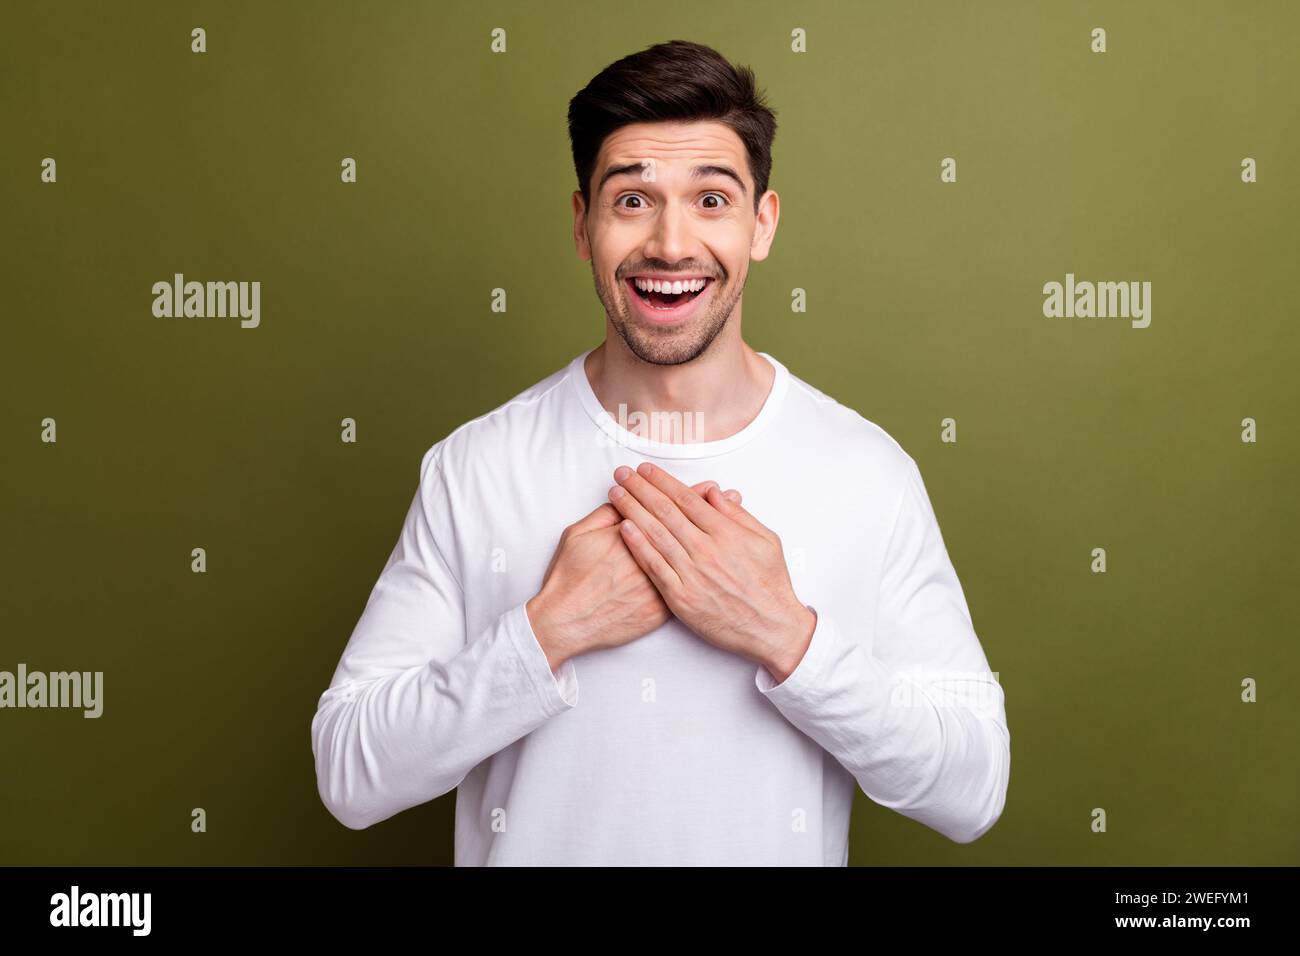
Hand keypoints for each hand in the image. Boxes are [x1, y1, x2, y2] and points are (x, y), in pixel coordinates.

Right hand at [527, 480, 742, 671]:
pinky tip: (718, 557)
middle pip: (685, 529)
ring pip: (692, 558)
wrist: (568, 622)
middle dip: (709, 511)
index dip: (688, 495)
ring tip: (731, 521)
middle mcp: (647, 558)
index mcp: (629, 535)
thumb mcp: (578, 534)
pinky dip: (706, 570)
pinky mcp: (661, 608)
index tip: (706, 485)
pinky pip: (689, 588)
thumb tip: (625, 499)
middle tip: (727, 494)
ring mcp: (657, 585)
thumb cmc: (569, 578)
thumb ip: (604, 515)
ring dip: (714, 536)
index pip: (665, 509)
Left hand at [606, 462, 814, 680]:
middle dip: (640, 489)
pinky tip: (624, 529)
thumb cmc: (770, 585)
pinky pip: (654, 567)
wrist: (770, 628)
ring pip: (656, 535)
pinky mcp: (681, 598)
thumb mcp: (765, 540)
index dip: (663, 482)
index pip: (687, 499)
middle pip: (666, 511)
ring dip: (632, 511)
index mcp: (727, 533)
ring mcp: (692, 575)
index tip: (646, 470)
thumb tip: (713, 493)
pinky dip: (638, 546)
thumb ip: (737, 515)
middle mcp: (706, 550)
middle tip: (622, 473)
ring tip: (616, 494)